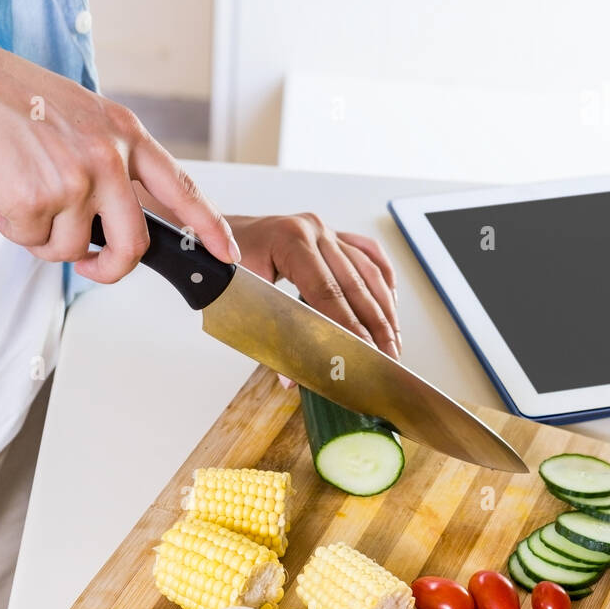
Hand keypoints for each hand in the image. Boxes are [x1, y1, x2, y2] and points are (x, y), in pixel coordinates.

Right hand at [0, 22, 238, 282]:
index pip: (181, 188)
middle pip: (132, 246)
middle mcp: (108, 157)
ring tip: (22, 195)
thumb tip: (118, 215)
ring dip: (44, 239)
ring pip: (74, 250)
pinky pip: (35, 243)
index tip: (226, 254)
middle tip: (88, 266)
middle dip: (108, 269)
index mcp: (123, 134)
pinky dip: (14, 228)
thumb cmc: (5, 99)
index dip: (209, 227)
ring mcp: (76, 180)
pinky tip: (1, 192)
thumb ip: (108, 162)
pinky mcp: (40, 199)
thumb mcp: (78, 118)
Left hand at [227, 213, 400, 358]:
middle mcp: (313, 230)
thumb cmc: (225, 266)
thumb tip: (292, 377)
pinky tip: (391, 304)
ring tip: (394, 340)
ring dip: (385, 309)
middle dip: (374, 326)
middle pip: (355, 284)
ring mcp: (325, 230)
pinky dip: (383, 280)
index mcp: (290, 240)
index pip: (327, 292)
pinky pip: (368, 255)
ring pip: (368, 271)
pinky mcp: (332, 235)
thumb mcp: (242, 300)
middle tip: (388, 357)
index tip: (364, 353)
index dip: (349, 326)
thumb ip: (268, 338)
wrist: (214, 234)